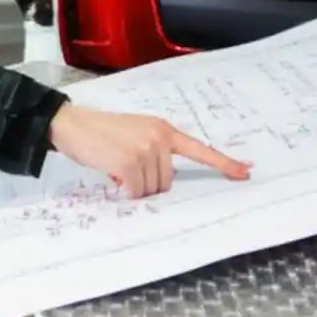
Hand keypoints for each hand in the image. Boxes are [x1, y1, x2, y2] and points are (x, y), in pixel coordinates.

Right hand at [48, 103, 251, 198]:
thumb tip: (162, 182)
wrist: (72, 124)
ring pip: (153, 189)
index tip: (244, 173)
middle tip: (127, 169)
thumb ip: (155, 150)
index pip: (200, 149)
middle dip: (149, 183)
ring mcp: (145, 149)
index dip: (223, 164)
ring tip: (117, 167)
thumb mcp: (136, 132)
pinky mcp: (129, 162)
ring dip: (135, 187)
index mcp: (164, 129)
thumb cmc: (102, 132)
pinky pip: (137, 192)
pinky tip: (113, 175)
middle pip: (168, 181)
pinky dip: (126, 191)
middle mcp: (159, 137)